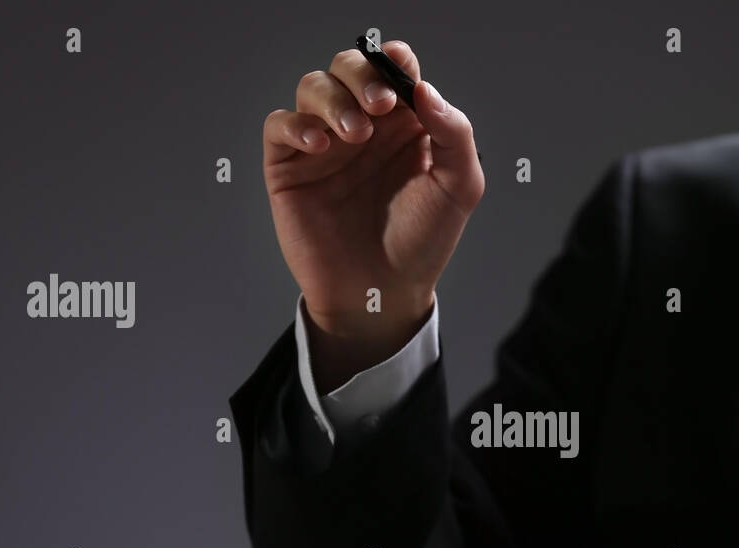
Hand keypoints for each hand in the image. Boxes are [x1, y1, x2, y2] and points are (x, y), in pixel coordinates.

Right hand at [262, 41, 484, 389]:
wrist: (382, 294)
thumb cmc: (422, 243)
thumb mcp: (458, 188)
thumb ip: (454, 134)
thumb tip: (425, 90)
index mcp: (403, 124)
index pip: (394, 69)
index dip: (394, 61)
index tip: (401, 73)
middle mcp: (362, 126)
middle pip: (349, 67)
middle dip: (361, 74)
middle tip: (380, 105)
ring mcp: (325, 144)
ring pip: (313, 87)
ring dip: (333, 100)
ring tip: (354, 135)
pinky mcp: (290, 167)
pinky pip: (280, 125)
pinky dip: (297, 125)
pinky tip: (320, 145)